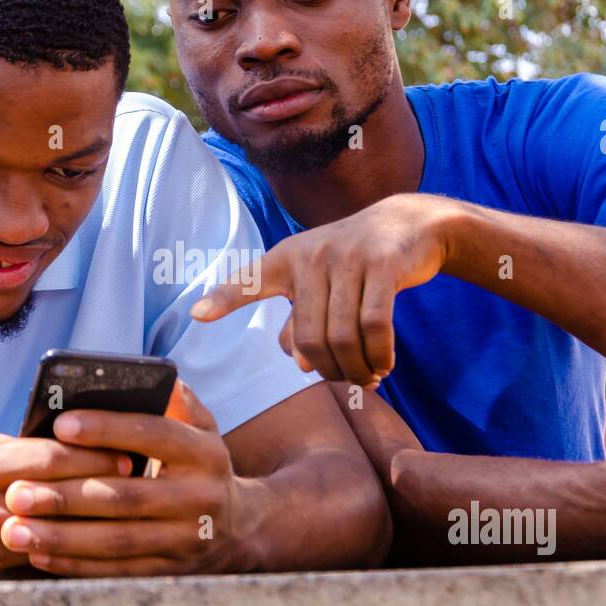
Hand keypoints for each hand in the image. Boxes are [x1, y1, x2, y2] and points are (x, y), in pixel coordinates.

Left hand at [0, 380, 252, 576]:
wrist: (240, 527)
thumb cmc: (198, 464)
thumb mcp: (200, 428)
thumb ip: (174, 401)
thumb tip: (141, 375)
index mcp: (205, 452)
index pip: (153, 435)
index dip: (107, 429)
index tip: (60, 424)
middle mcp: (200, 496)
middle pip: (125, 496)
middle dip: (66, 495)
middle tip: (16, 491)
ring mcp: (186, 539)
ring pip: (117, 540)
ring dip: (61, 536)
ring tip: (15, 529)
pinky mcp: (171, 571)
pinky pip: (117, 570)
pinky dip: (75, 564)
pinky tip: (38, 555)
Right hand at [0, 419, 130, 581]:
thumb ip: (2, 439)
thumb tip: (58, 435)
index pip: (46, 456)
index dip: (91, 454)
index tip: (126, 448)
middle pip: (60, 497)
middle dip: (105, 487)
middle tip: (139, 479)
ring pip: (57, 532)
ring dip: (94, 521)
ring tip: (127, 508)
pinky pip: (40, 557)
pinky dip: (69, 546)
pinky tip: (97, 537)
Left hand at [190, 193, 465, 385]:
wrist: (409, 224)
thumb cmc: (354, 262)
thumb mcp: (318, 282)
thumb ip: (301, 322)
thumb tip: (300, 366)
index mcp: (286, 260)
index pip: (248, 280)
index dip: (223, 299)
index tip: (197, 314)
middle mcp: (311, 256)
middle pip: (309, 338)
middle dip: (329, 370)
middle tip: (346, 381)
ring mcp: (347, 258)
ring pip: (343, 337)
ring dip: (357, 369)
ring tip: (367, 377)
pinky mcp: (383, 265)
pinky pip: (375, 326)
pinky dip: (379, 355)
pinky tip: (384, 365)